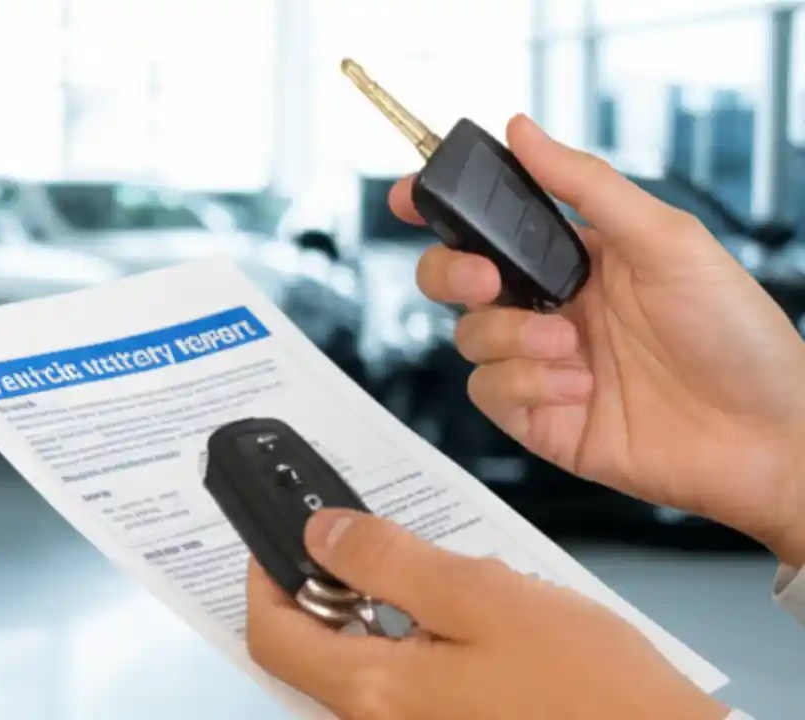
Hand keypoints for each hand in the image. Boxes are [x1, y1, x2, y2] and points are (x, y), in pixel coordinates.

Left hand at [246, 510, 727, 719]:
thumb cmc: (589, 687)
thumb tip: (319, 534)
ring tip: (432, 573)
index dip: (264, 578)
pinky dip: (411, 641)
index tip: (278, 538)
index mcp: (373, 693)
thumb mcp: (480, 595)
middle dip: (326, 589)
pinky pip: (403, 685)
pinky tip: (463, 616)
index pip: (272, 636)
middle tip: (361, 542)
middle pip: (311, 653)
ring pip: (360, 665)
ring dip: (374, 614)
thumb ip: (388, 561)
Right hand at [397, 114, 804, 565]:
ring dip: (511, 339)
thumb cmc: (737, 336)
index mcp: (577, 258)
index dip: (442, 209)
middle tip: (488, 279)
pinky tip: (579, 389)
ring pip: (468, 338)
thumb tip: (526, 131)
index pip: (491, 225)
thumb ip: (587, 186)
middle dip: (452, 272)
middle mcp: (552, 308)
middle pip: (454, 278)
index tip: (410, 196)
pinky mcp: (539, 418)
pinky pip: (490, 394)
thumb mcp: (667, 240)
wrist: (764, 437)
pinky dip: (527, 387)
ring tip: (571, 349)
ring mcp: (542, 365)